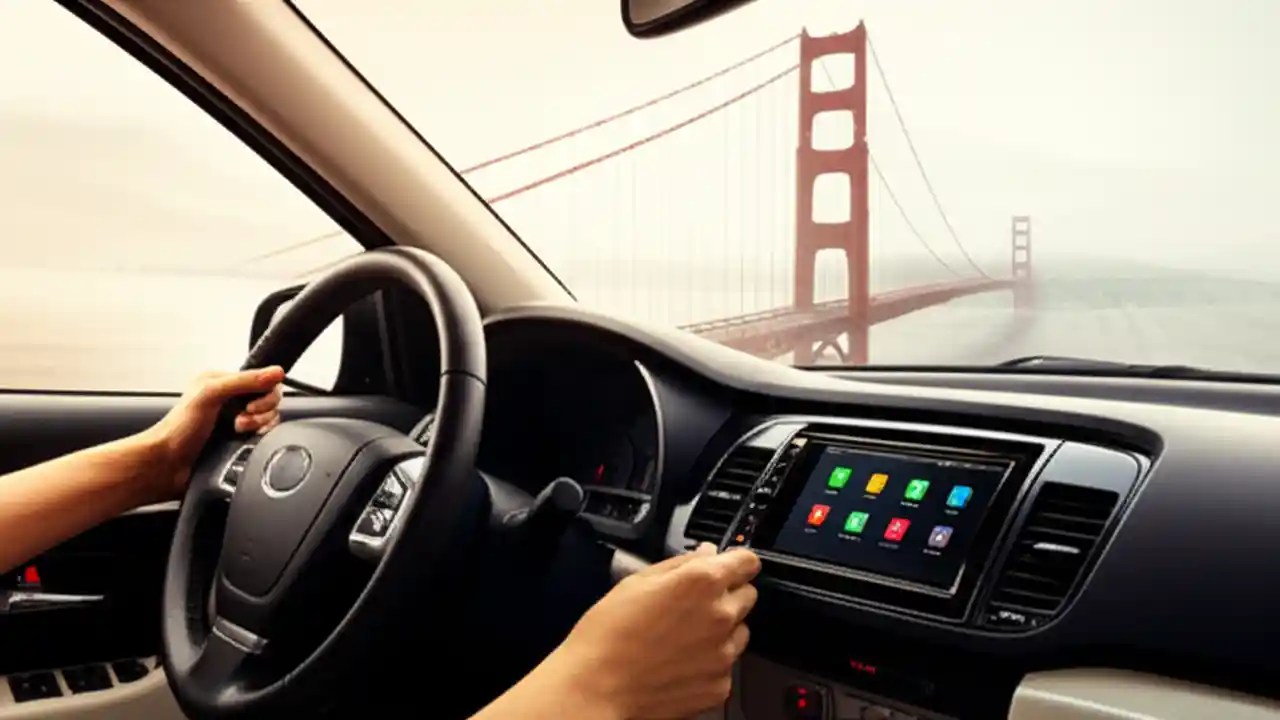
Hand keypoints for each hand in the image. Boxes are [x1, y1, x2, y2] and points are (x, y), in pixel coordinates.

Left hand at [140, 366, 285, 502]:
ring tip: (238, 433)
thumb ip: (244, 381)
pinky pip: (265, 438)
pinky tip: (245, 443)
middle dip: (261, 413)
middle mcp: (233, 401)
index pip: (264, 381)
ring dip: (259, 427)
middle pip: (270, 401)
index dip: (265, 393)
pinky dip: (260, 440)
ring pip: (270, 420)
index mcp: (224, 383)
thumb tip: (277, 372)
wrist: (168, 466)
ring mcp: (238, 422)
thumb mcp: (210, 394)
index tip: (251, 405)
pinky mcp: (242, 442)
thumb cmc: (179, 428)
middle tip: (240, 421)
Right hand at [549, 543, 760, 718]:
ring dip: (721, 630)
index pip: (747, 561)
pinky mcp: (720, 686)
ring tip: (682, 638)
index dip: (736, 562)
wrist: (597, 687)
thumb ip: (681, 564)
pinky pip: (726, 666)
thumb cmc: (608, 633)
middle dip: (726, 595)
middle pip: (747, 595)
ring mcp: (724, 654)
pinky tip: (679, 663)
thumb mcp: (638, 582)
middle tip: (692, 606)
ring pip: (739, 632)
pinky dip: (710, 663)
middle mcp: (721, 616)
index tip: (729, 567)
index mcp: (702, 582)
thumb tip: (707, 554)